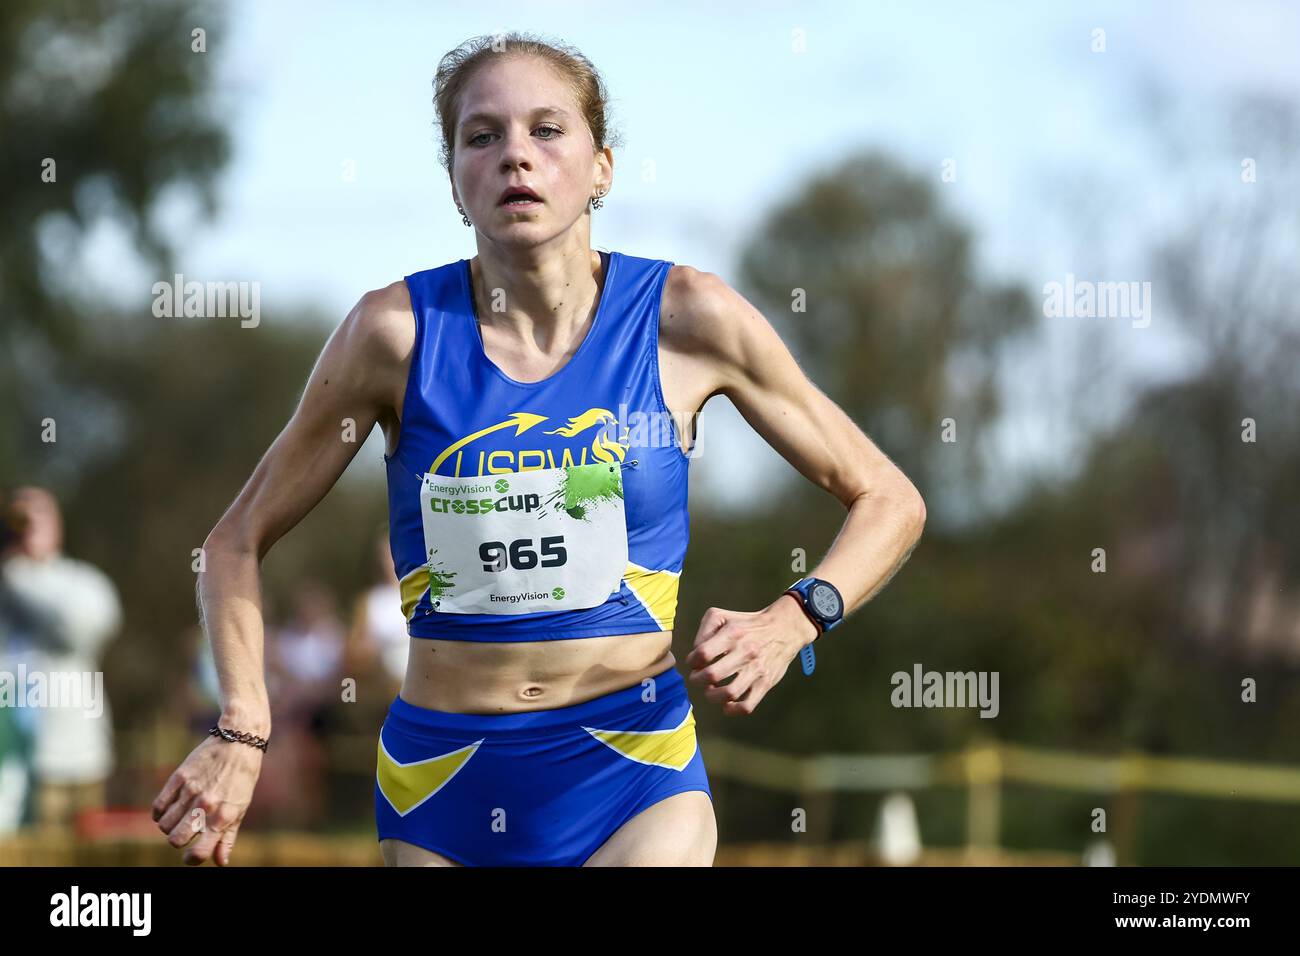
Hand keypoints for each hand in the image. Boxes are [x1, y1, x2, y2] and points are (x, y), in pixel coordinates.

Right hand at [151, 734, 262, 865]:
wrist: (239, 741)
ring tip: (180, 817)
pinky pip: (158, 806)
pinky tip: (170, 808)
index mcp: (223, 816)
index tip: (191, 855)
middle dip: (178, 840)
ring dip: (169, 826)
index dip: (192, 859)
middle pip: (175, 839)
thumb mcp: (241, 808)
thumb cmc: (242, 778)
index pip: (199, 852)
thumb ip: (228, 837)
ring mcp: (190, 791)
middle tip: (185, 832)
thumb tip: (220, 862)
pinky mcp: (179, 778)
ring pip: (164, 824)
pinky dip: (160, 812)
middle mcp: (206, 806)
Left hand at [685, 595, 818, 715]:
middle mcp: (745, 652)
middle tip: (697, 678)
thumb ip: (703, 630)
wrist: (784, 629)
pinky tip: (726, 704)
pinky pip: (747, 705)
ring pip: (729, 693)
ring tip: (710, 690)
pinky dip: (733, 710)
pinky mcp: (766, 683)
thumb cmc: (747, 624)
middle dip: (697, 680)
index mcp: (732, 634)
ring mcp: (756, 670)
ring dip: (712, 696)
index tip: (693, 662)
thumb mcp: (722, 616)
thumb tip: (695, 653)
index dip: (692, 661)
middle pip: (712, 675)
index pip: (703, 653)